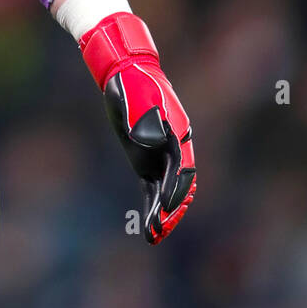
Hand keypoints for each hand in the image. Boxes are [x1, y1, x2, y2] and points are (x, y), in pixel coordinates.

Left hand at [80, 12, 195, 243]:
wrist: (127, 72)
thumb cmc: (132, 84)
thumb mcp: (136, 96)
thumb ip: (145, 117)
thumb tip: (149, 140)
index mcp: (176, 132)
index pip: (179, 166)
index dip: (172, 187)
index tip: (165, 204)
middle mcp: (174, 147)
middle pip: (179, 183)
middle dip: (171, 206)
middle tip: (161, 226)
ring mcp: (162, 156)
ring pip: (168, 190)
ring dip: (164, 212)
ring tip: (155, 234)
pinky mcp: (147, 162)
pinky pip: (153, 188)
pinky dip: (152, 207)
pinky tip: (149, 228)